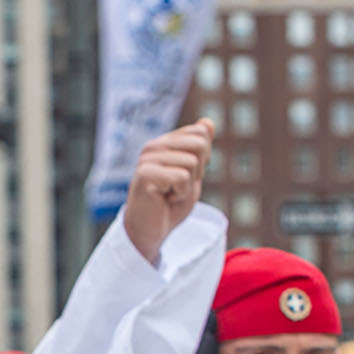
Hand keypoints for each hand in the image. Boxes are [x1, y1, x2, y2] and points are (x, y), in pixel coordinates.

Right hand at [120, 119, 213, 263]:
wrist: (150, 232)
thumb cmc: (169, 206)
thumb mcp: (193, 174)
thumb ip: (200, 149)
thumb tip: (208, 121)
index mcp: (163, 143)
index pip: (200, 133)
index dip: (202, 160)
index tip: (185, 178)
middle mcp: (152, 146)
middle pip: (199, 144)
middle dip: (197, 171)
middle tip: (178, 188)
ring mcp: (147, 159)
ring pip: (192, 162)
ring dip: (188, 185)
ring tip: (170, 195)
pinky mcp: (145, 174)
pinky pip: (182, 177)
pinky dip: (181, 193)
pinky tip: (166, 199)